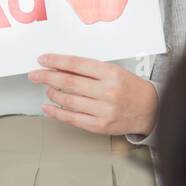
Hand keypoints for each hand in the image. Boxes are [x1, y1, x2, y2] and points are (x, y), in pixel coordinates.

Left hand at [29, 54, 157, 136]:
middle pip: (68, 82)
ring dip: (52, 94)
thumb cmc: (131, 88)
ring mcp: (103, 110)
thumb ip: (89, 70)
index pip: (76, 65)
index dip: (56, 61)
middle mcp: (107, 91)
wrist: (151, 110)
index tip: (43, 60)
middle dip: (47, 77)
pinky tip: (49, 108)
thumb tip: (60, 67)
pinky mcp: (99, 126)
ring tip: (47, 89)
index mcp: (110, 73)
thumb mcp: (114, 71)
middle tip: (34, 75)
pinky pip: (72, 119)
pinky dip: (57, 113)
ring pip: (68, 100)